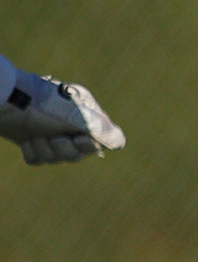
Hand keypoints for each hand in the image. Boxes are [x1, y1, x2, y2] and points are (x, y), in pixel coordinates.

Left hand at [0, 71, 126, 163]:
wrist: (6, 102)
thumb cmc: (44, 106)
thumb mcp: (77, 117)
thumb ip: (102, 130)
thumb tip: (121, 143)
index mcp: (86, 114)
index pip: (98, 140)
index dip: (87, 145)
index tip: (77, 138)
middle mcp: (70, 123)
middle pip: (77, 154)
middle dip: (62, 149)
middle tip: (52, 137)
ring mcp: (50, 131)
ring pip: (56, 158)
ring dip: (44, 150)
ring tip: (35, 136)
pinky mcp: (33, 140)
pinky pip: (38, 159)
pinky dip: (32, 153)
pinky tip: (26, 140)